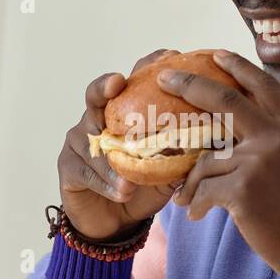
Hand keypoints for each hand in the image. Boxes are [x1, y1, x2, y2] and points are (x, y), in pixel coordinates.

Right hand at [58, 49, 181, 241]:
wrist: (114, 222)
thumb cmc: (141, 188)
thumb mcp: (166, 172)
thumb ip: (181, 156)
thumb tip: (211, 145)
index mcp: (123, 113)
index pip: (134, 81)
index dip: (148, 65)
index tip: (167, 56)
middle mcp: (97, 119)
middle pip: (97, 95)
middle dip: (105, 86)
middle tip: (117, 84)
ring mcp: (79, 141)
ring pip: (92, 141)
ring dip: (113, 161)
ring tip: (130, 180)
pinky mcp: (68, 166)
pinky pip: (86, 171)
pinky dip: (106, 182)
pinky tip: (122, 192)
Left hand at [161, 50, 279, 278]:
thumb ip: (277, 143)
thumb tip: (238, 137)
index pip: (263, 86)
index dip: (238, 67)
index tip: (216, 54)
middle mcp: (277, 137)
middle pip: (224, 100)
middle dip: (190, 85)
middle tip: (166, 78)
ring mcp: (259, 161)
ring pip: (206, 161)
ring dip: (191, 181)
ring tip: (186, 198)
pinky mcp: (243, 190)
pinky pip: (204, 190)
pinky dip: (197, 204)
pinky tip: (197, 214)